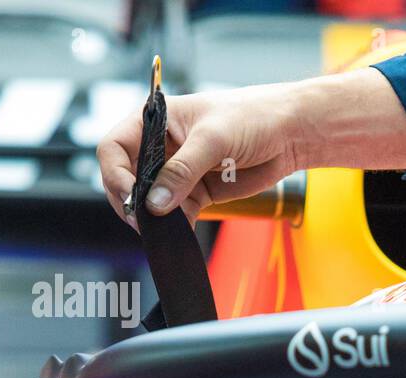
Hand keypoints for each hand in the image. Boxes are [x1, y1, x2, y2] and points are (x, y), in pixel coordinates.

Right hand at [98, 81, 307, 227]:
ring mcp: (178, 171)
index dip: (115, 174)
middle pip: (126, 179)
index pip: (115, 147)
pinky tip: (182, 233)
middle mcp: (160, 147)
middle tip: (144, 222)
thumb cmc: (252, 117)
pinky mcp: (197, 191)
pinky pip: (176, 213)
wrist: (290, 134)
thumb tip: (156, 203)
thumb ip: (183, 170)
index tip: (131, 197)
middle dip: (132, 201)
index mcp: (154, 121)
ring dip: (154, 218)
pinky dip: (176, 225)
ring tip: (163, 231)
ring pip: (150, 200)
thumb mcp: (214, 139)